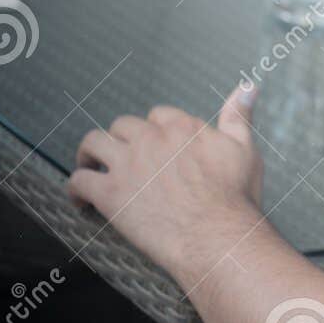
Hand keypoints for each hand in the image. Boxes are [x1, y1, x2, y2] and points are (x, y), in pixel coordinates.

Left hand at [67, 84, 264, 283]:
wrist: (217, 236)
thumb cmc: (235, 198)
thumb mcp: (245, 148)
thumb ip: (239, 115)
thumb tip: (248, 86)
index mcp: (182, 127)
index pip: (159, 115)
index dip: (156, 129)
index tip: (156, 144)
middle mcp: (151, 139)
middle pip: (123, 125)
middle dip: (121, 138)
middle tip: (121, 156)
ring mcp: (127, 165)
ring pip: (93, 144)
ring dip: (89, 154)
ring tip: (91, 166)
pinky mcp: (109, 194)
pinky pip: (78, 181)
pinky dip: (75, 189)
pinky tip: (81, 200)